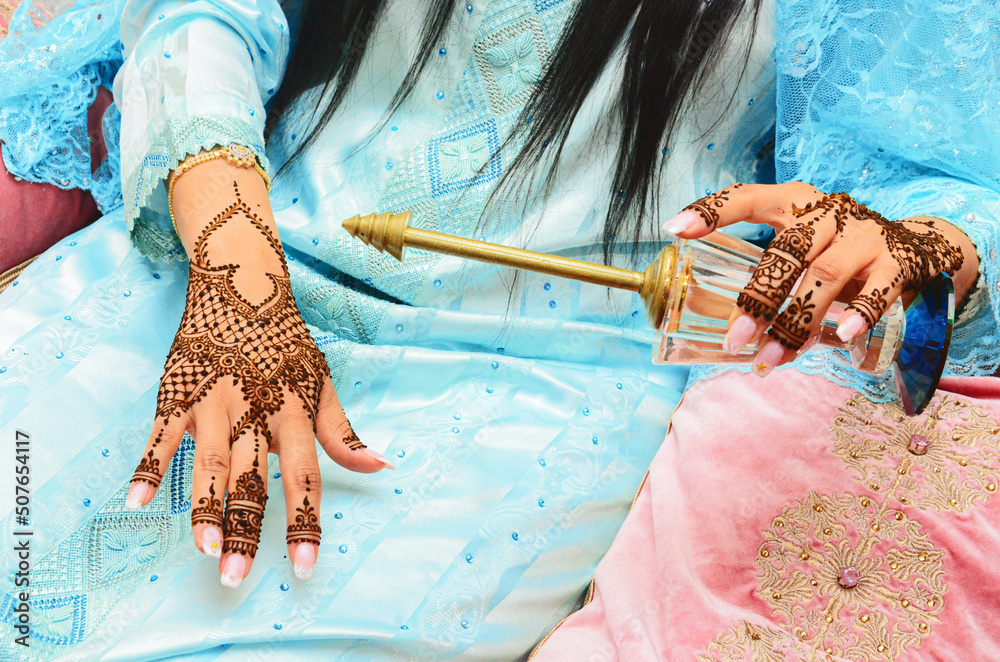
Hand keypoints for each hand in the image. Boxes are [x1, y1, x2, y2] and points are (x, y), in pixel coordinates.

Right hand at [125, 158, 393, 587]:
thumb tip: (381, 466)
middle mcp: (253, 409)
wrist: (239, 285)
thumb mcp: (321, 381)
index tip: (304, 566)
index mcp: (292, 409)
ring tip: (206, 550)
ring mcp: (212, 403)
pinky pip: (159, 436)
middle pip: (251, 477)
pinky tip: (138, 503)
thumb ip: (343, 431)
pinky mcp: (176, 394)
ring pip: (209, 462)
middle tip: (237, 576)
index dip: (304, 521)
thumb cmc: (286, 342)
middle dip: (246, 529)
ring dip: (204, 508)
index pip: (305, 473)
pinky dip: (149, 468)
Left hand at [663, 182, 978, 375]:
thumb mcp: (803, 250)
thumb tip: (735, 335)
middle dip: (758, 298)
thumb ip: (772, 279)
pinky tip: (843, 336)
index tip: (674, 228)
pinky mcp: (897, 261)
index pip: (746, 197)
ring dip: (797, 321)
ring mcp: (864, 236)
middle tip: (735, 338)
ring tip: (773, 357)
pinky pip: (878, 290)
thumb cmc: (839, 251)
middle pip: (786, 251)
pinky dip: (860, 313)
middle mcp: (828, 214)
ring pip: (825, 275)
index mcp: (795, 203)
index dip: (711, 211)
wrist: (919, 247)